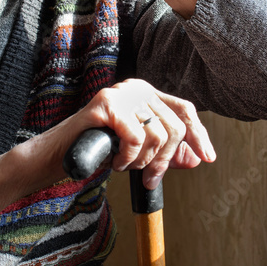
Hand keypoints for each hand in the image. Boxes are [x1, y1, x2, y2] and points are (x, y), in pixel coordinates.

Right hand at [51, 79, 215, 189]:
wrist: (58, 155)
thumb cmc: (97, 151)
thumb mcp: (138, 152)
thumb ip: (165, 152)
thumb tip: (197, 158)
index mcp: (147, 94)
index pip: (185, 110)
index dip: (199, 135)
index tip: (208, 158)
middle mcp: (137, 88)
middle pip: (174, 127)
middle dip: (164, 161)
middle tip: (148, 177)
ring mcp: (122, 93)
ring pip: (156, 135)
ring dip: (142, 162)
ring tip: (123, 164)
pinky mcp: (107, 104)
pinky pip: (135, 138)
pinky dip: (127, 158)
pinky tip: (114, 160)